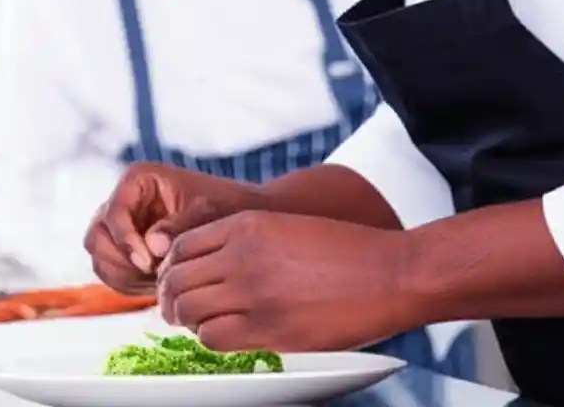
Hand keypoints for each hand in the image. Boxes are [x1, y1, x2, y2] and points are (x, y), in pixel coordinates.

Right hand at [83, 163, 260, 294]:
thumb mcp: (209, 212)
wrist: (243, 220)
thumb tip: (151, 246)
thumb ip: (179, 227)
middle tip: (152, 276)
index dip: (125, 240)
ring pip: (100, 256)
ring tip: (158, 281)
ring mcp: (122, 226)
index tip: (148, 263)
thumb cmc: (229, 207)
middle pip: (97, 236)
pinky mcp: (126, 249)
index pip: (114, 212)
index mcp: (139, 179)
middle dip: (121, 261)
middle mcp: (124, 200)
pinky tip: (157, 286)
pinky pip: (111, 271)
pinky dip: (128, 284)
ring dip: (124, 275)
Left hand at [156, 210, 419, 351]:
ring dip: (186, 320)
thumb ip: (247, 242)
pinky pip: (213, 337)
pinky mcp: (269, 326)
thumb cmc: (347, 252)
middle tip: (174, 309)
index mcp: (246, 225)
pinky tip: (222, 336)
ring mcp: (253, 291)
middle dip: (170, 296)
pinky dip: (209, 339)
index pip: (181, 246)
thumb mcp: (287, 227)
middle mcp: (241, 255)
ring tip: (196, 324)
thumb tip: (213, 268)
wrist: (393, 273)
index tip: (176, 281)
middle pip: (177, 279)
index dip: (171, 268)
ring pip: (189, 309)